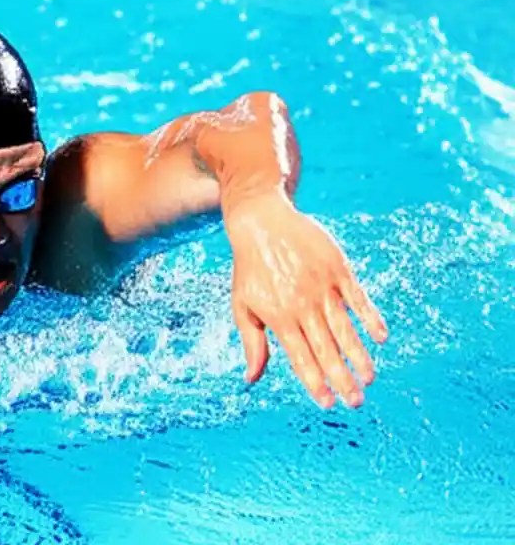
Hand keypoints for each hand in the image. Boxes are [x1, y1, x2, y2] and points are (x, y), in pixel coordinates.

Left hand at [223, 191, 388, 407]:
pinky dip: (370, 318)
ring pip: (345, 328)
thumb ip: (252, 343)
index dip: (314, 381)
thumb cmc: (250, 268)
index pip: (300, 357)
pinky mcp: (338, 269)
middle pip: (326, 348)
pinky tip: (381, 338)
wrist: (262, 221)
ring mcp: (322, 286)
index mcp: (279, 316)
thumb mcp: (243, 305)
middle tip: (355, 401)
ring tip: (370, 378)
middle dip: (341, 378)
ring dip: (359, 355)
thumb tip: (251, 379)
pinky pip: (358, 298)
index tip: (326, 402)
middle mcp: (302, 305)